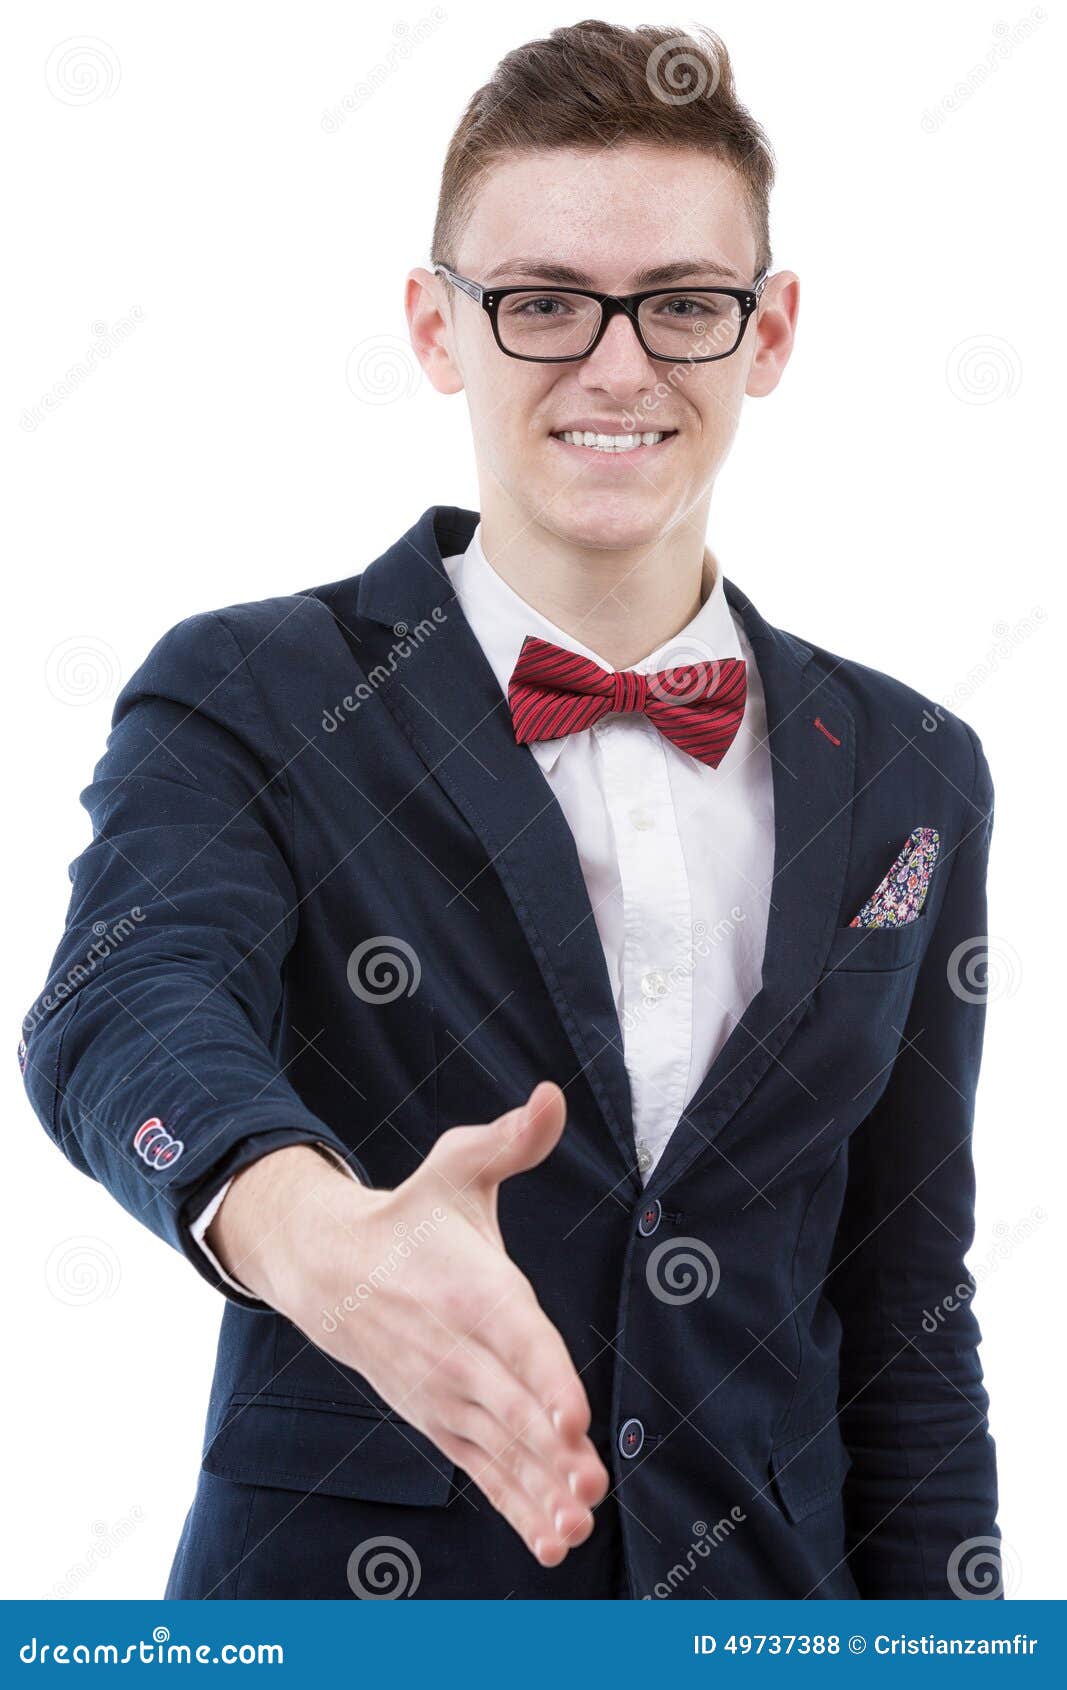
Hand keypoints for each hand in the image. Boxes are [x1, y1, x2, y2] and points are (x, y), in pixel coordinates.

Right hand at [207, 1081, 610, 1566]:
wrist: (328, 1270)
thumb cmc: (410, 1218)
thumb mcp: (455, 1168)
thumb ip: (510, 1141)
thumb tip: (552, 1097)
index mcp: (470, 1288)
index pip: (515, 1337)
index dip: (544, 1378)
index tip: (573, 1417)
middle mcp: (457, 1350)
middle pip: (510, 1407)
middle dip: (550, 1451)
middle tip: (589, 1486)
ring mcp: (447, 1394)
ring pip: (498, 1450)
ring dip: (536, 1491)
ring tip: (575, 1528)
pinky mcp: (443, 1421)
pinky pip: (482, 1472)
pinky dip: (514, 1507)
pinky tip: (553, 1541)